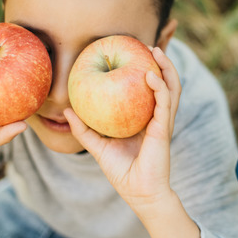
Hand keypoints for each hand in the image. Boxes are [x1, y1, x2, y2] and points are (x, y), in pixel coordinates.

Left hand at [65, 46, 180, 211]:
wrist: (139, 192)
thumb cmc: (121, 171)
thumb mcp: (98, 147)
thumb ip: (84, 129)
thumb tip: (66, 110)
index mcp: (146, 118)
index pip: (151, 89)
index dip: (148, 70)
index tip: (134, 53)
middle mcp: (158, 116)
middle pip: (165, 83)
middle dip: (162, 62)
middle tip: (147, 46)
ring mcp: (163, 121)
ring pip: (171, 88)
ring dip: (166, 68)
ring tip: (154, 52)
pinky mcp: (163, 129)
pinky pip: (164, 103)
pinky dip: (159, 87)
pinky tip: (149, 75)